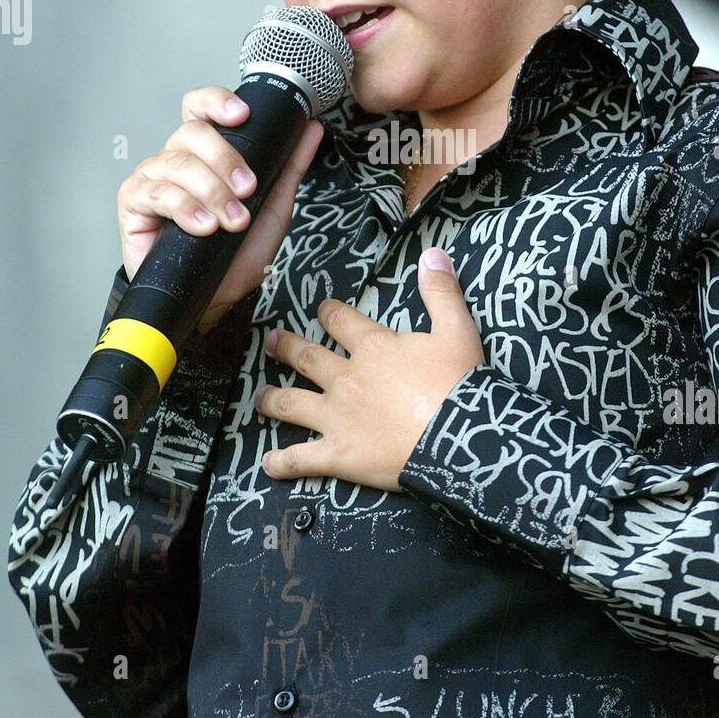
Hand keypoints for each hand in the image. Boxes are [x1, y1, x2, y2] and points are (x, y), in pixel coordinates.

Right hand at [117, 84, 323, 332]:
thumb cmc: (235, 253)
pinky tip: (203, 227)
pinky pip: (156, 193)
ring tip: (230, 221)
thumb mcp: (272, 207)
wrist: (213, 299)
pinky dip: (184, 209)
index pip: (200, 108)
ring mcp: (152, 179)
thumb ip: (289, 166)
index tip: (241, 115)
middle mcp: (176, 160)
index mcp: (205, 153)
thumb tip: (313, 129)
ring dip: (211, 192)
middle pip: (191, 133)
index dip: (216, 101)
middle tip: (247, 190)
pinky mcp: (134, 204)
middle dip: (225, 159)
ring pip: (176, 163)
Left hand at [256, 248, 484, 491]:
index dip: (329, 313)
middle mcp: (345, 378)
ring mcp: (336, 417)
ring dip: (272, 398)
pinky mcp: (339, 454)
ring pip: (292, 403)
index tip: (321, 309)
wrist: (458, 437)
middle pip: (307, 357)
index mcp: (372, 347)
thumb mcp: (457, 330)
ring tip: (259, 394)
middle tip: (272, 341)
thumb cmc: (459, 385)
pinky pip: (301, 459)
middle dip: (287, 347)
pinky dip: (282, 462)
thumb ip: (441, 292)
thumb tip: (433, 253)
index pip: (340, 321)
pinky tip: (268, 464)